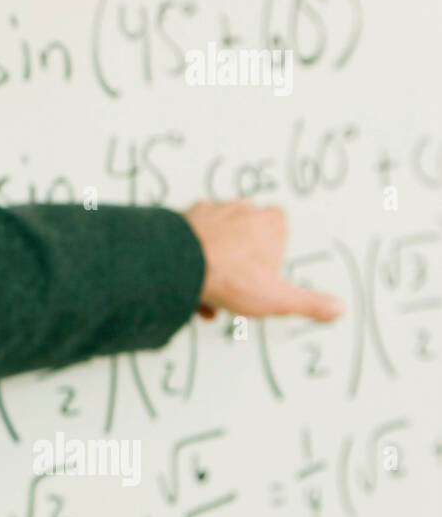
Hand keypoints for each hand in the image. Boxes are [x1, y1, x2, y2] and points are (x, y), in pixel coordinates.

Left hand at [181, 198, 342, 321]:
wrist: (179, 265)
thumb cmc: (231, 277)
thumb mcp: (279, 298)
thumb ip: (311, 303)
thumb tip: (338, 308)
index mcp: (271, 222)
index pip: (280, 235)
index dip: (271, 263)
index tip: (261, 281)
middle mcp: (242, 208)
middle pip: (247, 242)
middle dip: (240, 269)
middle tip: (232, 293)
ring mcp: (211, 210)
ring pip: (218, 242)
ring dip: (215, 267)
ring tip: (208, 296)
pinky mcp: (184, 217)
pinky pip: (192, 240)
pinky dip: (192, 260)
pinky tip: (188, 285)